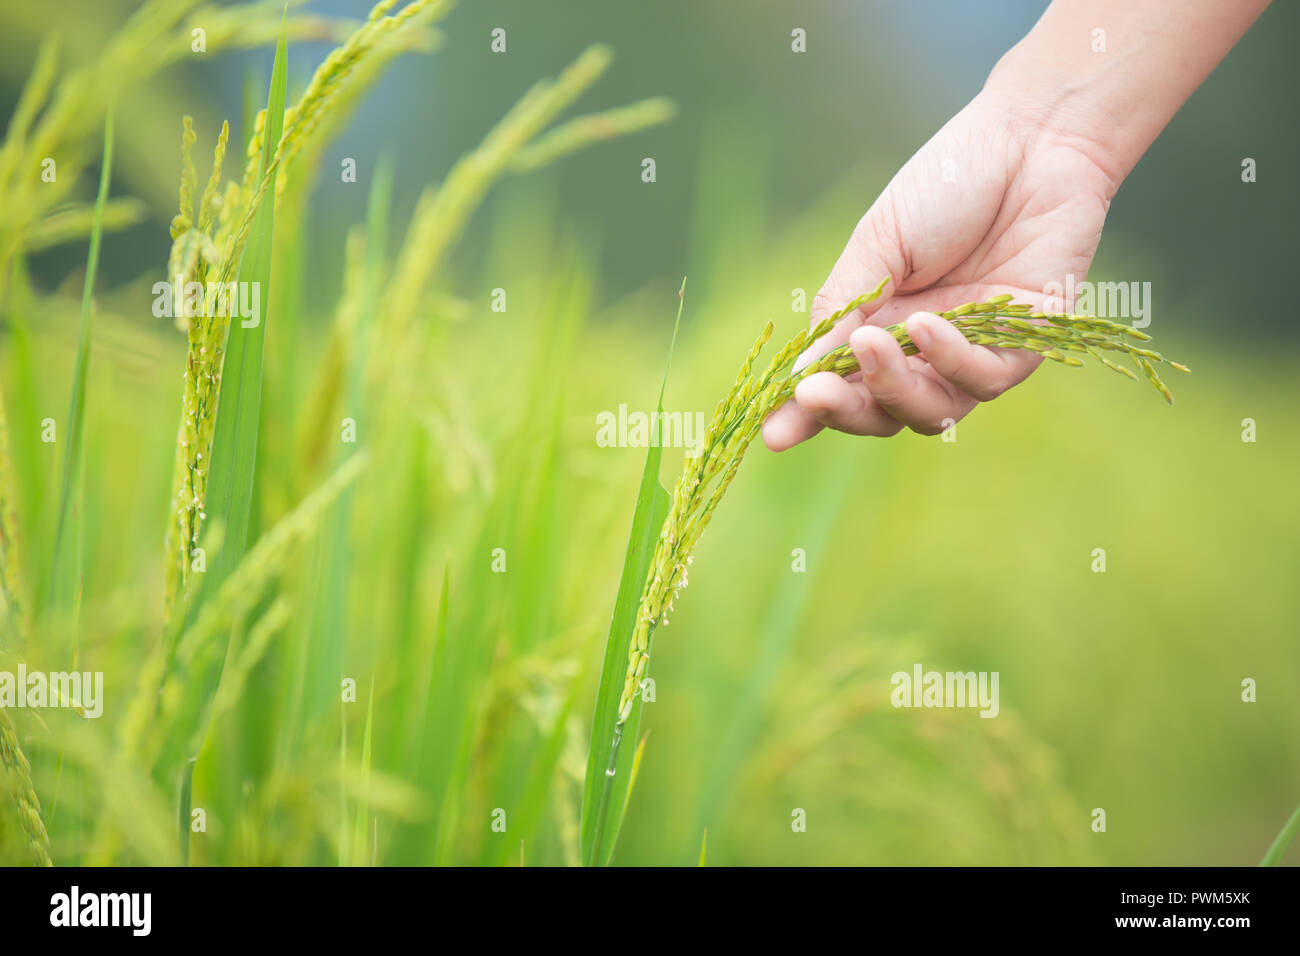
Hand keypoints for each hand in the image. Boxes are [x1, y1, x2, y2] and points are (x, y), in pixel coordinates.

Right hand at [763, 90, 1116, 449]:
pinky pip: (984, 380)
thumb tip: (797, 374)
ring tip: (871, 342)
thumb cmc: (946, 184)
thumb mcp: (875, 245)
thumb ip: (842, 309)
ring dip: (894, 386)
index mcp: (882, 328)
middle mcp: (927, 353)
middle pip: (884, 414)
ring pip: (933, 411)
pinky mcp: (1028, 347)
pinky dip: (950, 359)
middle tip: (814, 395)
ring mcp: (976, 354)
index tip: (773, 433)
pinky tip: (926, 325)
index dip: (810, 415)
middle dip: (846, 411)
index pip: (844, 387)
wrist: (1029, 139)